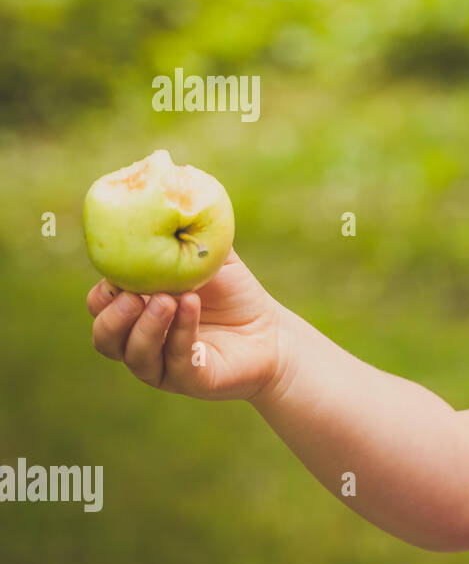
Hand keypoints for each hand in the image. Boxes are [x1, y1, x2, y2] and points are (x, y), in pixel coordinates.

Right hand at [87, 247, 284, 401]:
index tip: (118, 275)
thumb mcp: (210, 257)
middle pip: (104, 337)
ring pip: (134, 353)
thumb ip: (189, 230)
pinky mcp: (190, 380)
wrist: (272, 333)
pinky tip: (190, 306)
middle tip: (134, 294)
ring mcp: (163, 365)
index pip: (99, 307)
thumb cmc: (235, 293)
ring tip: (168, 299)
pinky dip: (180, 332)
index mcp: (136, 313)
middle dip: (113, 315)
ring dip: (146, 325)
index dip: (102, 293)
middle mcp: (141, 343)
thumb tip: (177, 183)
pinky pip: (175, 360)